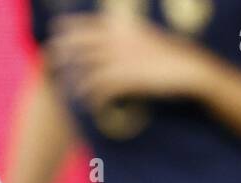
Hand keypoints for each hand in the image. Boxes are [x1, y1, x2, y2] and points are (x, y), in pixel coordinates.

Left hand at [47, 13, 210, 111]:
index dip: (73, 24)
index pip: (93, 23)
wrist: (191, 70)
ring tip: (65, 86)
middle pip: (84, 42)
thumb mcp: (149, 41)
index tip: (56, 26)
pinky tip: (88, 102)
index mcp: (127, 28)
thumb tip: (118, 39)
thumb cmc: (171, 58)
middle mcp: (121, 40)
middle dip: (65, 48)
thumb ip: (130, 40)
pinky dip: (92, 96)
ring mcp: (122, 59)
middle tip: (49, 54)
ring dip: (75, 76)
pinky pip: (101, 88)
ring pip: (88, 66)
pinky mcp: (127, 78)